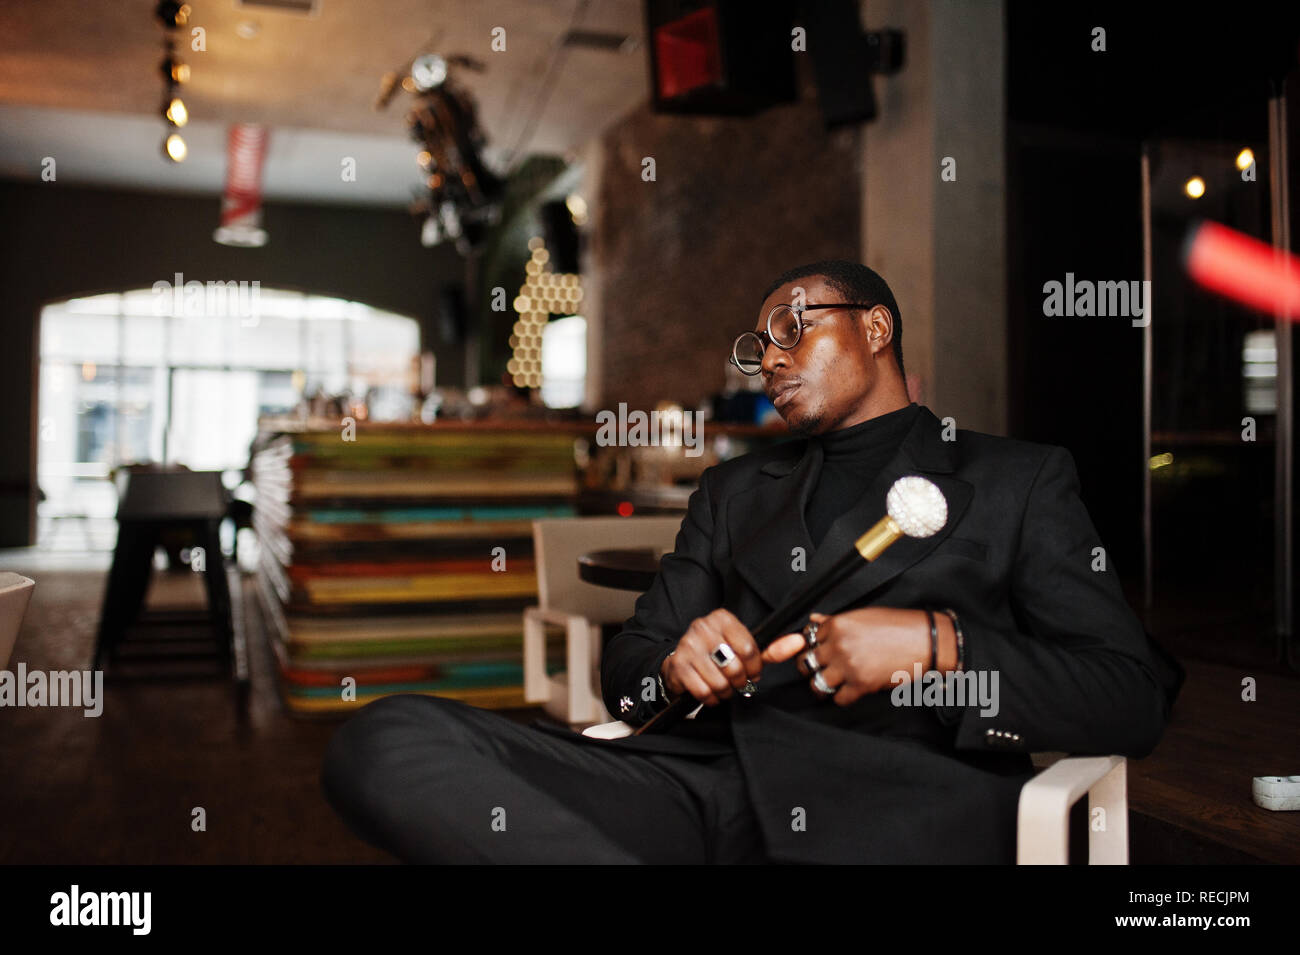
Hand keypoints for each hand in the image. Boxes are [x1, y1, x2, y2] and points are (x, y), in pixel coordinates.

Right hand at [660, 608, 762, 706]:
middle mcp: (703, 627)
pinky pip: (703, 691)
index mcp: (722, 618)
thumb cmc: (717, 654)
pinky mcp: (679, 665)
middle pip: (734, 667)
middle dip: (739, 681)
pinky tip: (710, 691)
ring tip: (723, 686)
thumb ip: (771, 648)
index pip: (748, 648)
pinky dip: (711, 698)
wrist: (682, 663)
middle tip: (736, 681)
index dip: (754, 667)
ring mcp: (688, 646)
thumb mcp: (743, 647)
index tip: (752, 672)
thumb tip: (797, 643)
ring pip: (719, 682)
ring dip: (725, 691)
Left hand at [762, 607, 930, 705]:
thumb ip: (835, 621)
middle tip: (820, 669)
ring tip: (831, 684)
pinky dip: (843, 698)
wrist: (926, 641)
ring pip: (817, 684)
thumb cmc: (898, 625)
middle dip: (811, 667)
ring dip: (822, 685)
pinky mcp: (862, 685)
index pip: (807, 638)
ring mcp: (849, 666)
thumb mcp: (863, 616)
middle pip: (805, 662)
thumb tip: (814, 620)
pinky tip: (850, 691)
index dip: (812, 646)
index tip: (818, 651)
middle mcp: (838, 645)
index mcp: (838, 625)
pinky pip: (838, 699)